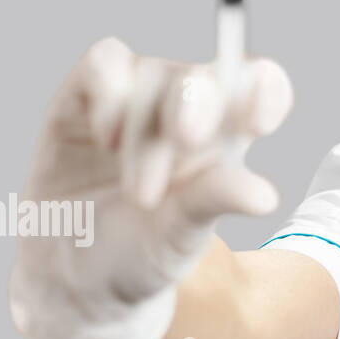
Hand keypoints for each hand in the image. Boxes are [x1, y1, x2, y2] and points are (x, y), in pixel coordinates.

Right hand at [8, 36, 292, 338]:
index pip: (260, 86)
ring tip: (140, 195)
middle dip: (201, 104)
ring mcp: (137, 97)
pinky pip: (104, 62)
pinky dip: (109, 94)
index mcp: (227, 134)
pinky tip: (108, 138)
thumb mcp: (182, 235)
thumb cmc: (142, 251)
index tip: (259, 122)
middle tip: (188, 140)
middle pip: (207, 77)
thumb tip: (266, 197)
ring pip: (155, 79)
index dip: (266, 90)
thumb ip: (215, 202)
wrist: (73, 276)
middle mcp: (186, 107)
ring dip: (146, 137)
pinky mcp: (85, 97)